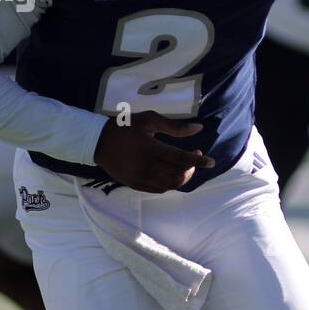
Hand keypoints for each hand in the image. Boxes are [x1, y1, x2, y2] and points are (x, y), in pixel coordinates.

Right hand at [94, 112, 213, 192]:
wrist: (97, 141)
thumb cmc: (125, 126)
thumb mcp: (150, 120)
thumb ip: (175, 126)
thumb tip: (198, 129)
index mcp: (150, 148)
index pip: (181, 159)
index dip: (199, 161)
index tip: (211, 161)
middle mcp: (146, 166)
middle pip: (178, 174)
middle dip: (192, 168)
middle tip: (195, 158)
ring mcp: (139, 178)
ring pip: (170, 185)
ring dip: (183, 177)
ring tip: (186, 167)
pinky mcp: (134, 184)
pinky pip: (159, 189)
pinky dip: (170, 183)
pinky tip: (172, 173)